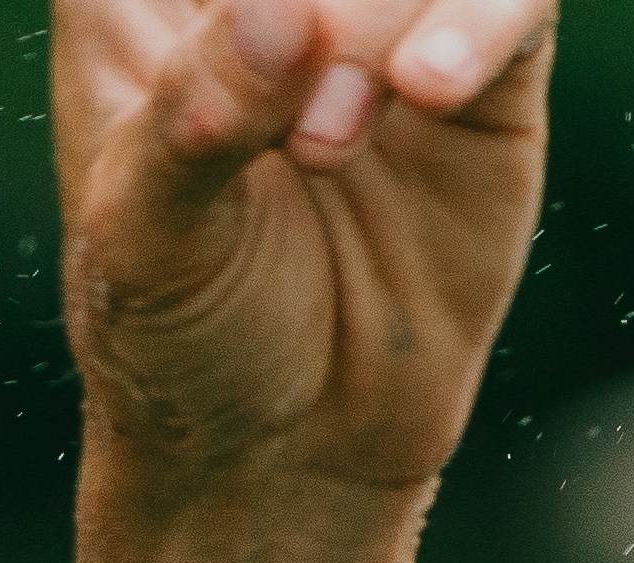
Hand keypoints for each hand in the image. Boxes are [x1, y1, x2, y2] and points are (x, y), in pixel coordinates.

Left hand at [53, 0, 556, 496]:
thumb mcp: (148, 240)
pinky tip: (432, 90)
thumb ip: (199, 117)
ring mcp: (378, 10)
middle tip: (299, 119)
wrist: (290, 448)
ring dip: (377, 16)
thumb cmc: (180, 336)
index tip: (270, 44)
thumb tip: (276, 10)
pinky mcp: (485, 52)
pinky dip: (478, 21)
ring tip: (330, 142)